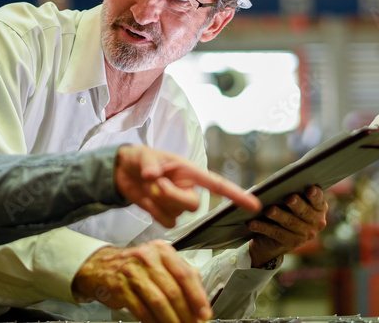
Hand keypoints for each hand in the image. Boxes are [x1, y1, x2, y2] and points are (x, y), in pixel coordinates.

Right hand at [73, 242, 211, 322]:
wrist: (100, 265)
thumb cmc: (135, 266)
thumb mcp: (158, 263)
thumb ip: (181, 277)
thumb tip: (200, 304)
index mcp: (162, 250)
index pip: (185, 273)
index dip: (198, 297)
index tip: (204, 314)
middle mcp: (147, 258)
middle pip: (173, 291)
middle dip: (185, 314)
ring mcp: (132, 271)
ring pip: (159, 302)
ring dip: (171, 320)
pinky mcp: (120, 287)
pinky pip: (142, 310)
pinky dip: (153, 322)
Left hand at [114, 146, 261, 227]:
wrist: (123, 172)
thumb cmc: (140, 159)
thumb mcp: (143, 155)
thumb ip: (148, 164)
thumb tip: (151, 175)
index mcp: (190, 172)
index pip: (218, 185)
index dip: (237, 195)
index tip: (256, 205)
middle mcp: (188, 189)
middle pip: (193, 205)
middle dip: (172, 196)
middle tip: (154, 183)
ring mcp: (177, 204)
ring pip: (178, 214)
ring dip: (159, 202)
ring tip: (149, 187)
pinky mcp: (166, 215)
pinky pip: (166, 222)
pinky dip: (154, 212)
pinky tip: (147, 201)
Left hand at [248, 185, 327, 266]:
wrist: (274, 238)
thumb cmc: (283, 209)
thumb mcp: (288, 200)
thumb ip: (289, 191)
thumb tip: (277, 183)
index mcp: (318, 208)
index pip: (319, 201)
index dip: (315, 195)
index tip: (310, 189)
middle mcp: (316, 222)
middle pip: (305, 212)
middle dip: (297, 204)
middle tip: (289, 198)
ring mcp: (304, 235)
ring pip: (290, 222)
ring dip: (279, 216)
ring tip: (269, 210)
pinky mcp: (290, 243)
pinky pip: (275, 233)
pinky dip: (263, 227)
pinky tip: (253, 223)